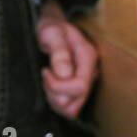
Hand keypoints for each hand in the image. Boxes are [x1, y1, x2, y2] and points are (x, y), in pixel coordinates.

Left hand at [36, 0, 98, 119]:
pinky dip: (56, 101)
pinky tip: (51, 85)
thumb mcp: (52, 33)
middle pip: (76, 101)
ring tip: (48, 80)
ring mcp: (86, 81)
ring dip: (54, 99)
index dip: (57, 86)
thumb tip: (65, 74)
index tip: (45, 71)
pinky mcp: (79, 88)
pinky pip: (69, 108)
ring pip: (72, 109)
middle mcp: (91, 72)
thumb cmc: (52, 28)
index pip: (80, 87)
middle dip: (55, 94)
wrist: (54, 27)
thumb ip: (59, 52)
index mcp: (88, 57)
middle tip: (46, 75)